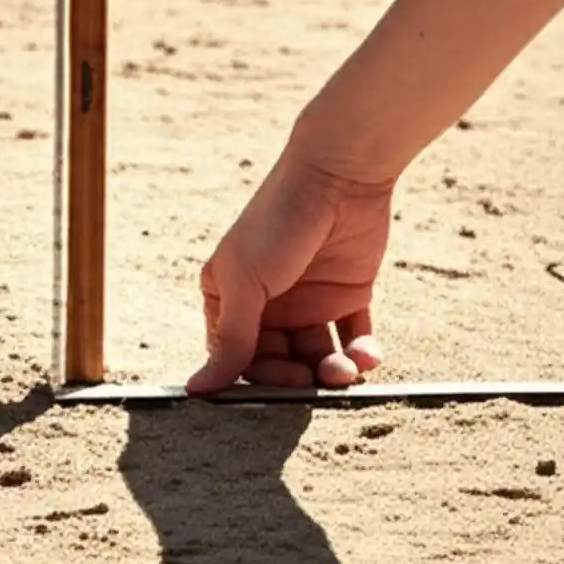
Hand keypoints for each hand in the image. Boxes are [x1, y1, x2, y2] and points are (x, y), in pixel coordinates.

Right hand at [186, 144, 391, 393]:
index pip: (237, 356)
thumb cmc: (278, 222)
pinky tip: (367, 357)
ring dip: (332, 371)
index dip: (257, 376)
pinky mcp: (347, 295)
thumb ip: (230, 339)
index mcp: (229, 297)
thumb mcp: (245, 281)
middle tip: (313, 378)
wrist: (338, 175)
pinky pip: (353, 339)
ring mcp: (308, 301)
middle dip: (297, 377)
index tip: (279, 384)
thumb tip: (196, 388)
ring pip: (317, 356)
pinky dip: (361, 354)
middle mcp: (266, 304)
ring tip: (346, 371)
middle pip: (278, 362)